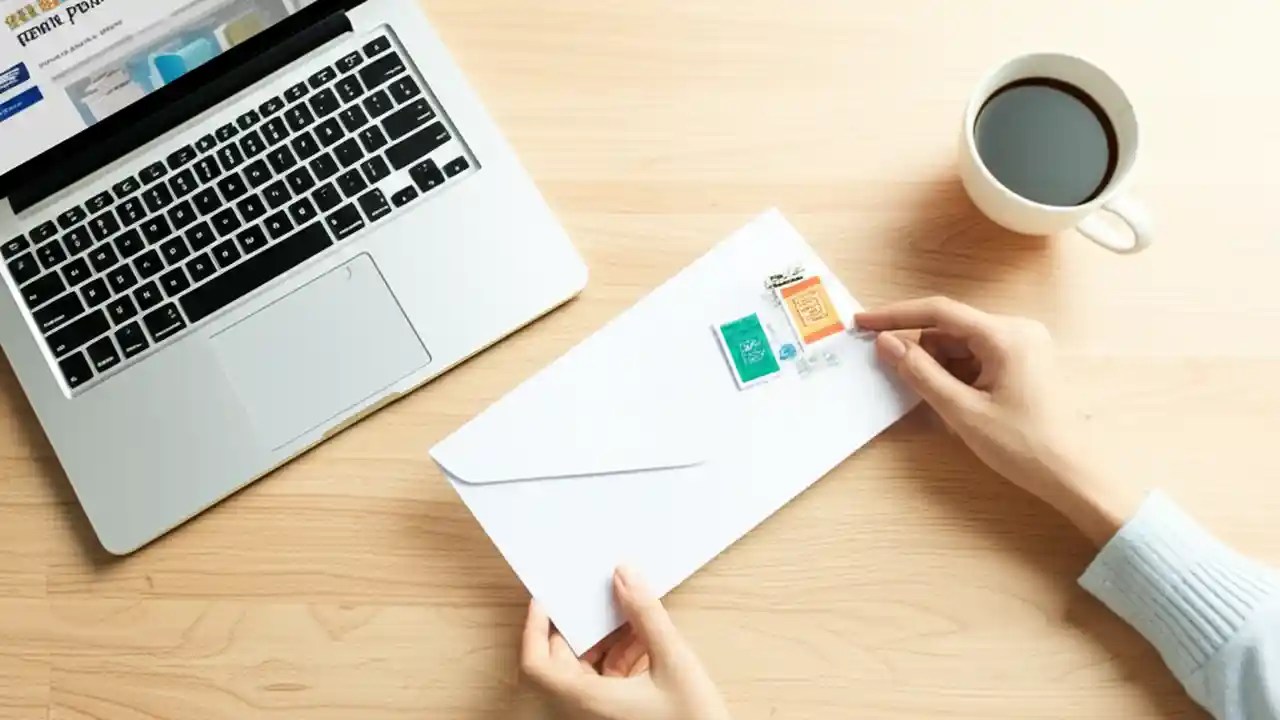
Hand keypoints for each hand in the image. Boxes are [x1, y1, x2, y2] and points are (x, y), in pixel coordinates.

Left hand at [521, 567, 730, 719]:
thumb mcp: (673, 661)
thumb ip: (646, 615)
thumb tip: (624, 577)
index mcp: (585, 700)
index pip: (535, 664)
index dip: (534, 629)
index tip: (545, 601)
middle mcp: (583, 712)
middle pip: (560, 664)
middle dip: (580, 630)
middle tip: (597, 600)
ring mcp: (598, 718)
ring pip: (584, 674)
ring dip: (605, 645)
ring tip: (634, 620)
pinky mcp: (615, 719)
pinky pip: (603, 686)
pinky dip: (618, 662)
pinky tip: (646, 642)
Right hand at [856, 297, 1139, 544]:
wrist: (1073, 475)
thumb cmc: (1022, 446)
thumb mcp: (962, 412)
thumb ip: (920, 373)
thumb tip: (886, 344)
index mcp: (1005, 335)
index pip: (939, 311)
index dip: (896, 315)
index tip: (862, 323)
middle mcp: (1017, 329)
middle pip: (950, 329)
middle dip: (922, 352)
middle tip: (901, 380)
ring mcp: (1024, 344)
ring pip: (962, 345)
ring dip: (940, 368)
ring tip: (942, 403)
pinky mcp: (1025, 361)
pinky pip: (978, 357)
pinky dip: (958, 375)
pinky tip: (956, 402)